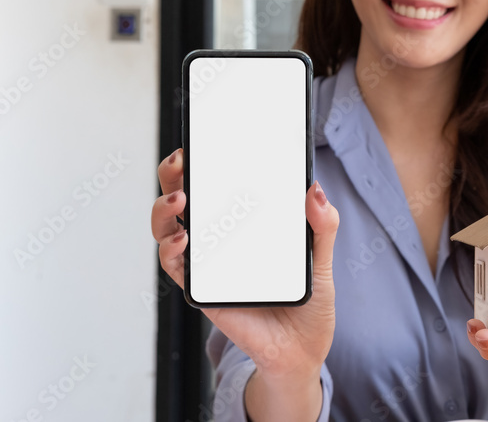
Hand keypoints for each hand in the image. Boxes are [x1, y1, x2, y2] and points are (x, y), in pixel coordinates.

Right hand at [151, 148, 339, 417]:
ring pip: (167, 228)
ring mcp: (206, 262)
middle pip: (181, 197)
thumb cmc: (307, 299)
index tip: (198, 139)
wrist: (301, 348)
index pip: (216, 181)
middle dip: (173, 174)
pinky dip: (172, 251)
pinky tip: (183, 240)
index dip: (201, 158)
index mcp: (244, 221)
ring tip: (180, 201)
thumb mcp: (322, 256)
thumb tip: (316, 188)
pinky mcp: (201, 290)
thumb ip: (322, 224)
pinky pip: (176, 267)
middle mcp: (218, 237)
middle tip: (181, 162)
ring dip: (164, 210)